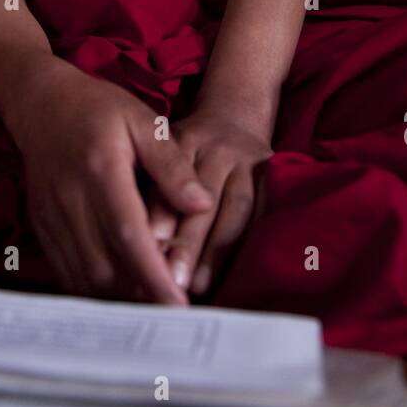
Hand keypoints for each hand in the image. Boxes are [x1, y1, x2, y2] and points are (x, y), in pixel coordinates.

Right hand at [10, 61, 214, 304]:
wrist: (40, 102)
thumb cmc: (98, 108)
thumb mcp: (143, 121)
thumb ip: (172, 164)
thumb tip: (203, 204)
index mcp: (101, 171)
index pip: (128, 235)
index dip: (152, 275)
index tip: (178, 304)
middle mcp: (71, 200)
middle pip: (104, 267)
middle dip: (139, 298)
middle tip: (173, 317)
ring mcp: (52, 217)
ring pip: (83, 276)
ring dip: (117, 301)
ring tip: (151, 311)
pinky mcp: (42, 227)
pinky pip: (66, 271)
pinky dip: (93, 290)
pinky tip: (119, 297)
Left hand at [151, 110, 271, 296]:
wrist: (235, 120)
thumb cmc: (189, 147)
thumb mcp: (163, 149)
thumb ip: (152, 186)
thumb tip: (132, 239)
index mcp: (187, 140)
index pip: (171, 181)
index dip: (162, 216)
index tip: (149, 248)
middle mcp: (220, 150)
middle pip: (205, 200)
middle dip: (189, 243)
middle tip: (172, 279)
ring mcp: (251, 162)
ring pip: (237, 208)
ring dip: (219, 250)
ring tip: (201, 285)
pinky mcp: (274, 175)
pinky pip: (264, 212)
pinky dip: (251, 242)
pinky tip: (238, 272)